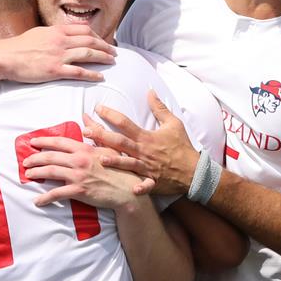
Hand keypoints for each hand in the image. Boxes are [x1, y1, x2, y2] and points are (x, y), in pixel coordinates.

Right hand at [0, 23, 114, 82]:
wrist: (6, 57)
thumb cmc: (19, 47)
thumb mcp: (39, 34)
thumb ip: (53, 34)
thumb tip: (62, 36)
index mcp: (57, 30)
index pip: (83, 30)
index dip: (97, 35)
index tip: (103, 41)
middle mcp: (60, 41)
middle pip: (89, 40)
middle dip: (105, 46)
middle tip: (114, 52)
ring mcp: (58, 55)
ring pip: (87, 54)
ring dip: (103, 57)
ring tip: (112, 61)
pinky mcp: (55, 70)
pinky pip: (78, 72)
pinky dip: (92, 74)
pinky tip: (100, 76)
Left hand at [22, 131, 154, 208]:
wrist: (127, 190)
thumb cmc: (120, 169)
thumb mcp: (109, 147)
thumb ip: (96, 132)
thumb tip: (86, 116)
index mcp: (85, 149)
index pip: (59, 142)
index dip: (44, 141)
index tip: (33, 142)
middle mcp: (79, 160)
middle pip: (51, 156)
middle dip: (35, 158)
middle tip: (25, 161)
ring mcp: (78, 175)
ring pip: (51, 172)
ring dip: (37, 173)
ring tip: (28, 175)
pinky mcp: (79, 190)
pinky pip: (57, 194)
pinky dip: (45, 197)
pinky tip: (37, 200)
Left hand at [84, 94, 198, 197]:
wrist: (194, 169)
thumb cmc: (182, 146)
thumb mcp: (173, 123)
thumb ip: (159, 108)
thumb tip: (150, 91)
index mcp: (146, 137)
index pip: (125, 123)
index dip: (110, 114)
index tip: (97, 108)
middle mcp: (144, 152)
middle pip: (120, 142)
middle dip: (102, 136)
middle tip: (86, 130)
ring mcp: (147, 167)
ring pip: (128, 163)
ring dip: (114, 161)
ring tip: (99, 158)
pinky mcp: (153, 181)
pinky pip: (146, 185)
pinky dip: (141, 187)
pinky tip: (132, 189)